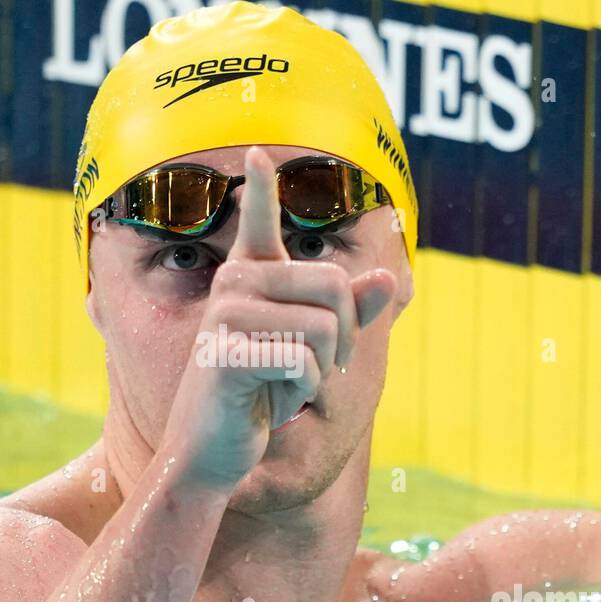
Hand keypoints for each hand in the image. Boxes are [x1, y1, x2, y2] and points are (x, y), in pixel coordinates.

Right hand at [159, 146, 396, 489]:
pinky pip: (302, 362)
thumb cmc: (259, 396)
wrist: (212, 449)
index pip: (257, 221)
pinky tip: (267, 402)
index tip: (259, 152)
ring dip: (317, 371)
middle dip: (342, 339)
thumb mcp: (311, 350)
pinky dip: (299, 392)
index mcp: (250, 278)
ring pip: (325, 329)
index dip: (260, 187)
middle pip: (336, 287)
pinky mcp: (226, 352)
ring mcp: (226, 315)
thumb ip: (349, 314)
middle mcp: (235, 285)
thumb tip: (388, 280)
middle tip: (310, 369)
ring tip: (280, 385)